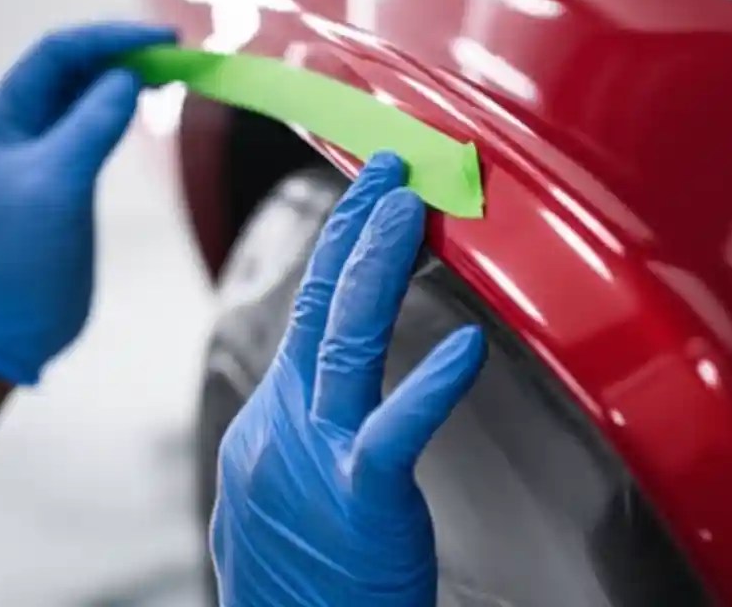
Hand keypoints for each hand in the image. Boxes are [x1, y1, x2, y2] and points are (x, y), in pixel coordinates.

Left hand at [0, 22, 175, 383]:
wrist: (11, 326)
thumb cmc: (22, 255)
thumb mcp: (57, 182)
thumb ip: (93, 124)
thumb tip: (129, 78)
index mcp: (1, 120)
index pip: (56, 56)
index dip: (107, 39)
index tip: (160, 40)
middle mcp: (18, 130)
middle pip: (72, 71)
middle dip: (119, 54)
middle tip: (174, 54)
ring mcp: (43, 156)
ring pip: (85, 98)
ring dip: (124, 80)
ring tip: (168, 73)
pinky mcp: (66, 183)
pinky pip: (95, 129)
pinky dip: (122, 112)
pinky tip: (146, 106)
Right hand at [211, 153, 486, 605]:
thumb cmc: (296, 592)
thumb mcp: (274, 504)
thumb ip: (296, 442)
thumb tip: (312, 403)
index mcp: (267, 426)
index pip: (305, 316)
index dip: (337, 252)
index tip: (366, 203)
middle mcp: (281, 426)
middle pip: (317, 306)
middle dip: (353, 228)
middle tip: (389, 168)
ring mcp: (314, 458)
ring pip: (344, 341)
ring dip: (376, 265)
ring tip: (405, 208)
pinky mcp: (360, 498)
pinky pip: (396, 430)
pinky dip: (429, 384)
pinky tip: (464, 348)